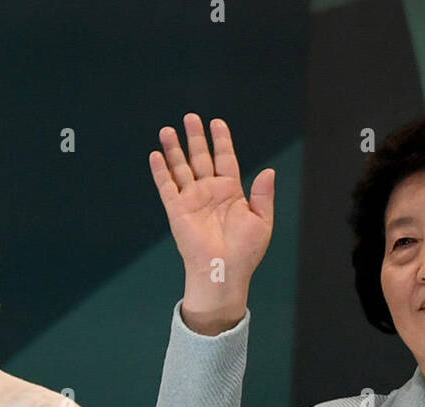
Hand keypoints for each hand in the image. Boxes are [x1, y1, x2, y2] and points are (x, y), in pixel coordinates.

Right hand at [149, 113, 274, 332]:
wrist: (224, 270)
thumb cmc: (245, 251)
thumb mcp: (262, 221)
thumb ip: (264, 195)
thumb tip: (268, 171)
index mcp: (231, 193)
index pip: (225, 159)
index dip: (221, 140)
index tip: (217, 122)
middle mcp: (210, 193)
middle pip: (201, 158)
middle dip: (195, 138)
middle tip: (191, 117)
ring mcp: (192, 200)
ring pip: (181, 168)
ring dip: (174, 149)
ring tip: (168, 129)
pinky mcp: (177, 210)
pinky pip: (167, 187)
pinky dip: (161, 171)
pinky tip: (156, 155)